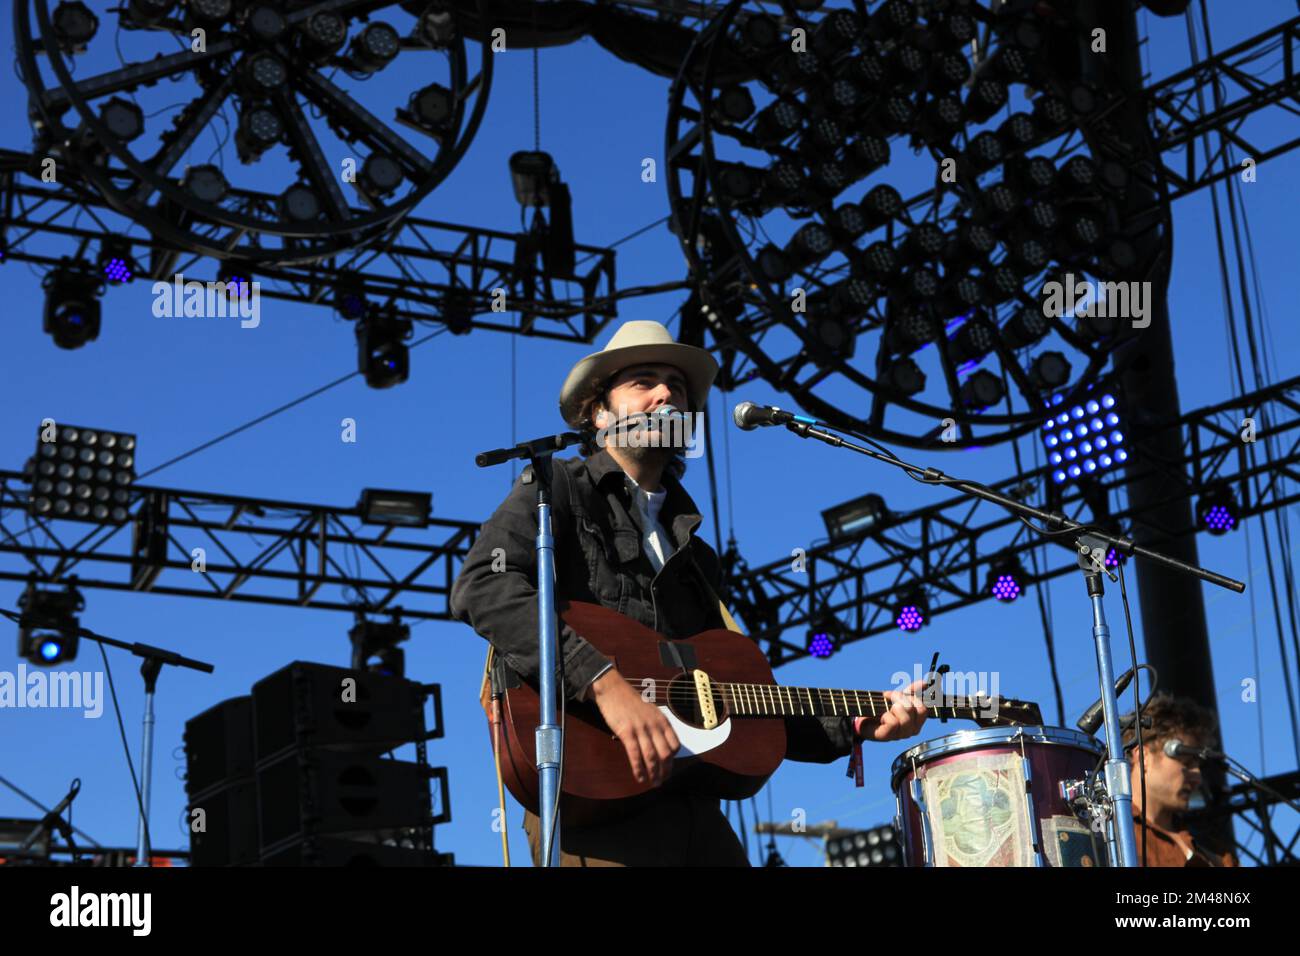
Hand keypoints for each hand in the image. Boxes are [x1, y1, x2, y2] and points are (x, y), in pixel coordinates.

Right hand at [590, 668, 680, 786]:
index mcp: (662, 720)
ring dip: (653, 773)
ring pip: (651, 757)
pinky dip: (639, 769)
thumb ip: (656, 727)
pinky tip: (639, 778)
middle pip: (665, 754)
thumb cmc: (630, 701)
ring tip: (653, 783)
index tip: (668, 768)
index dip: (673, 759)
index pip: (675, 745)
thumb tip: (659, 744)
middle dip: (665, 771)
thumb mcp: (650, 711)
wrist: (614, 689)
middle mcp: (654, 725)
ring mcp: (641, 729)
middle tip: (661, 781)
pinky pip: (635, 755)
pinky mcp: (626, 732)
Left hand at [863, 678, 928, 742]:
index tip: (899, 694)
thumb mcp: (898, 697)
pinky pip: (893, 723)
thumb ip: (912, 691)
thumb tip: (925, 683)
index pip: (923, 709)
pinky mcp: (887, 737)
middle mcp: (911, 730)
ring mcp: (900, 735)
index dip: (911, 698)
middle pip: (912, 710)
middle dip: (899, 699)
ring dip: (893, 707)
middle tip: (890, 699)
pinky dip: (886, 716)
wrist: (862, 716)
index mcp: (917, 721)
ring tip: (885, 708)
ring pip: (905, 718)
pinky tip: (881, 717)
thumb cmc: (882, 707)